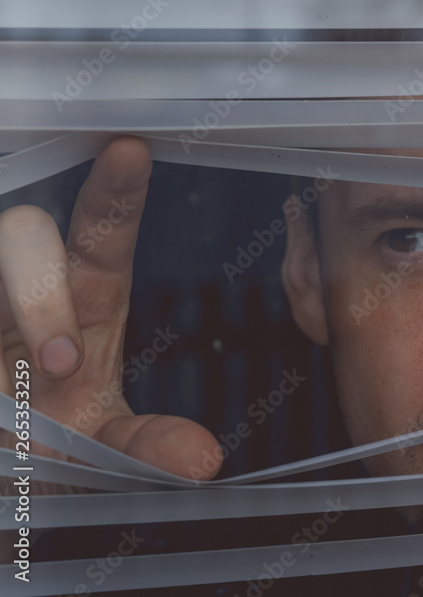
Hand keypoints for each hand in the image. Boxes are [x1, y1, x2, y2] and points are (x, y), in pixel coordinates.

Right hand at [0, 137, 220, 491]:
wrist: (13, 473)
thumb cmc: (58, 448)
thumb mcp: (106, 452)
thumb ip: (148, 449)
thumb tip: (203, 460)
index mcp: (87, 301)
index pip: (103, 233)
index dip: (115, 193)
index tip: (130, 149)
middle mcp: (30, 290)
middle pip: (25, 232)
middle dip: (41, 290)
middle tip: (62, 363)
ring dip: (23, 304)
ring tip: (41, 371)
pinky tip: (3, 378)